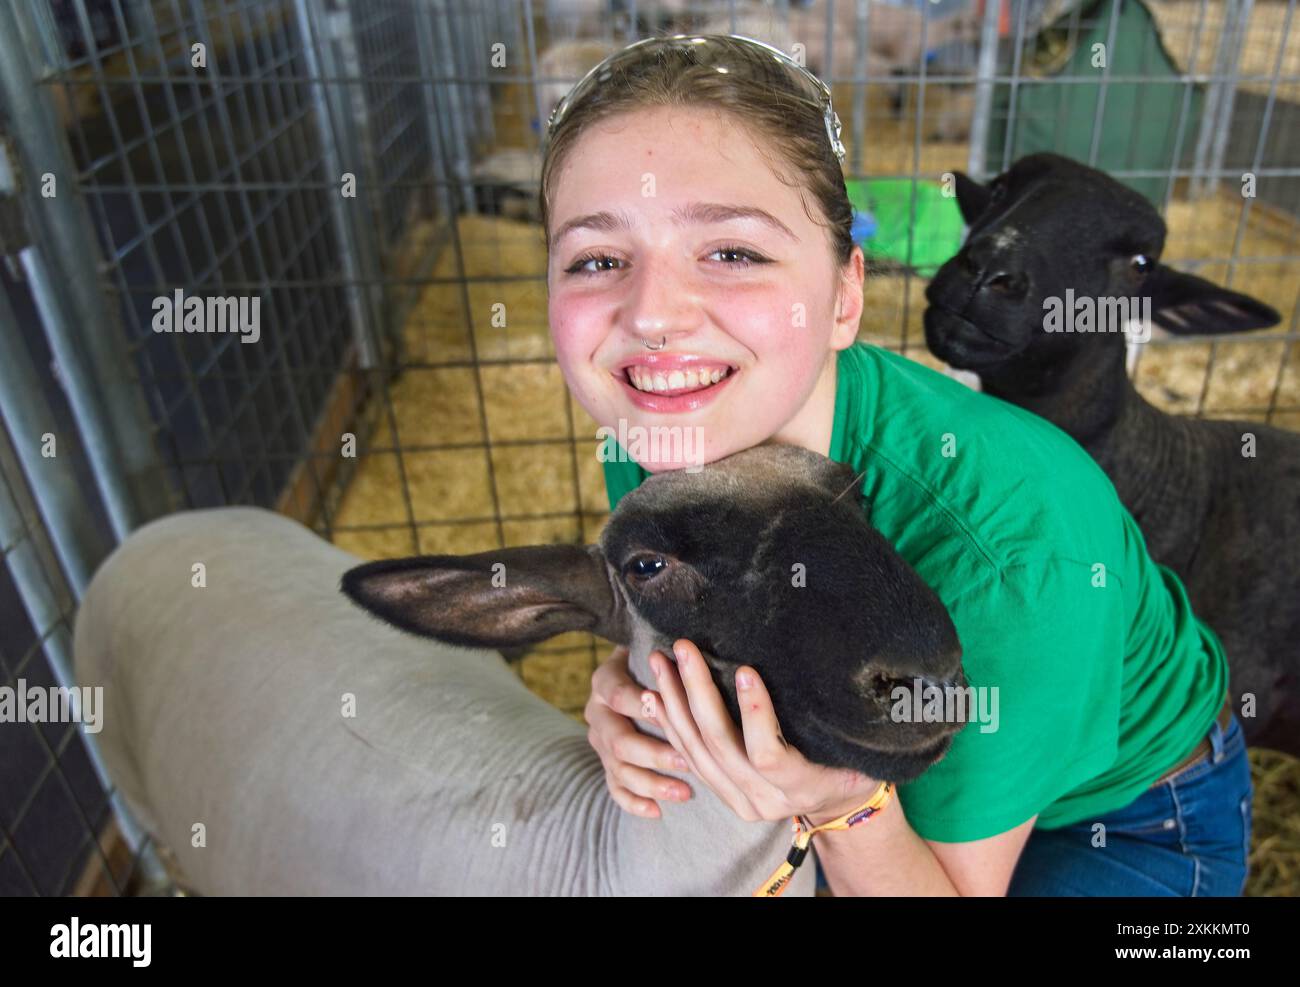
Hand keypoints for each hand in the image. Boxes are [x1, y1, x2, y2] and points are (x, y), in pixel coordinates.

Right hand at [584, 644, 693, 818]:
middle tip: (686, 761)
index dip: (644, 707)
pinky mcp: (606, 764)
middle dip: (653, 753)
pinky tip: (657, 811)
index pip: (618, 695)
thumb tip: (692, 659)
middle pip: (618, 740)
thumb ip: (667, 660)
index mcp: (604, 682)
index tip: (674, 713)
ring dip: (651, 783)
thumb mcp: (655, 653)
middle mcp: (597, 712)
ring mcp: (599, 742)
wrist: (631, 673)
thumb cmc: (655, 661)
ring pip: (618, 769)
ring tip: (684, 792)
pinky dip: (634, 803)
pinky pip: (615, 789)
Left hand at [650, 639, 882, 825]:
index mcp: (802, 786)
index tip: (745, 669)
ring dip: (675, 704)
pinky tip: (653, 696)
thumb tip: (824, 666)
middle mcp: (766, 800)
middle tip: (685, 649)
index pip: (768, 753)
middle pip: (721, 745)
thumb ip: (828, 718)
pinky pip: (689, 759)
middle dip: (698, 693)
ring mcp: (741, 802)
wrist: (839, 806)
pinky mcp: (724, 796)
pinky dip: (670, 726)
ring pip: (697, 752)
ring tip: (661, 664)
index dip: (754, 713)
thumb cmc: (854, 762)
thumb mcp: (854, 745)